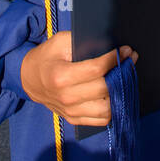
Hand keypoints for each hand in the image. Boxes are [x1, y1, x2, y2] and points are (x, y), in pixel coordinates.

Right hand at [19, 31, 136, 126]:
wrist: (29, 79)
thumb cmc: (47, 57)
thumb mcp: (60, 41)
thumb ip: (83, 42)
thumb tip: (109, 45)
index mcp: (61, 76)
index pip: (97, 70)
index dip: (115, 59)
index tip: (126, 51)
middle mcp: (66, 97)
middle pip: (105, 88)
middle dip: (122, 72)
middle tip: (130, 60)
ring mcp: (70, 111)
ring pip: (107, 108)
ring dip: (120, 92)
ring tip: (124, 77)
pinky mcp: (74, 119)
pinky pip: (102, 119)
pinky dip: (113, 107)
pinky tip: (115, 92)